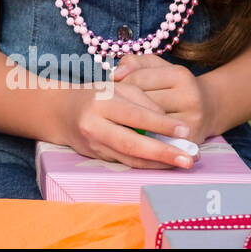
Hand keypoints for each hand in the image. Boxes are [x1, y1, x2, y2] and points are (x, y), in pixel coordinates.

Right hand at [59, 78, 195, 169]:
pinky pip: (126, 162)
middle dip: (163, 152)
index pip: (135, 115)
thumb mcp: (117, 87)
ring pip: (130, 158)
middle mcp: (94, 125)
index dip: (161, 125)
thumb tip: (167, 122)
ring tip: (183, 163)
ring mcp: (94, 144)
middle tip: (189, 158)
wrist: (61, 112)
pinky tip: (165, 163)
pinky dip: (147, 164)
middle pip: (132, 143)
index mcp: (100, 102)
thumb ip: (142, 100)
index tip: (185, 131)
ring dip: (159, 163)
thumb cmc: (95, 95)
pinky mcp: (96, 157)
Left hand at [112, 54, 213, 146]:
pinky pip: (160, 141)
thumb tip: (115, 75)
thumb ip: (133, 63)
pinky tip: (132, 136)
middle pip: (143, 103)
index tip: (110, 91)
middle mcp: (190, 97)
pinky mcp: (191, 141)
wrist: (209, 108)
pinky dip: (144, 139)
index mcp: (180, 75)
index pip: (137, 80)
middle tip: (109, 110)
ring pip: (150, 125)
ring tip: (117, 122)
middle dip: (123, 107)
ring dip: (131, 124)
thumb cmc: (173, 85)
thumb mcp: (157, 66)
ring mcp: (192, 120)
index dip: (119, 86)